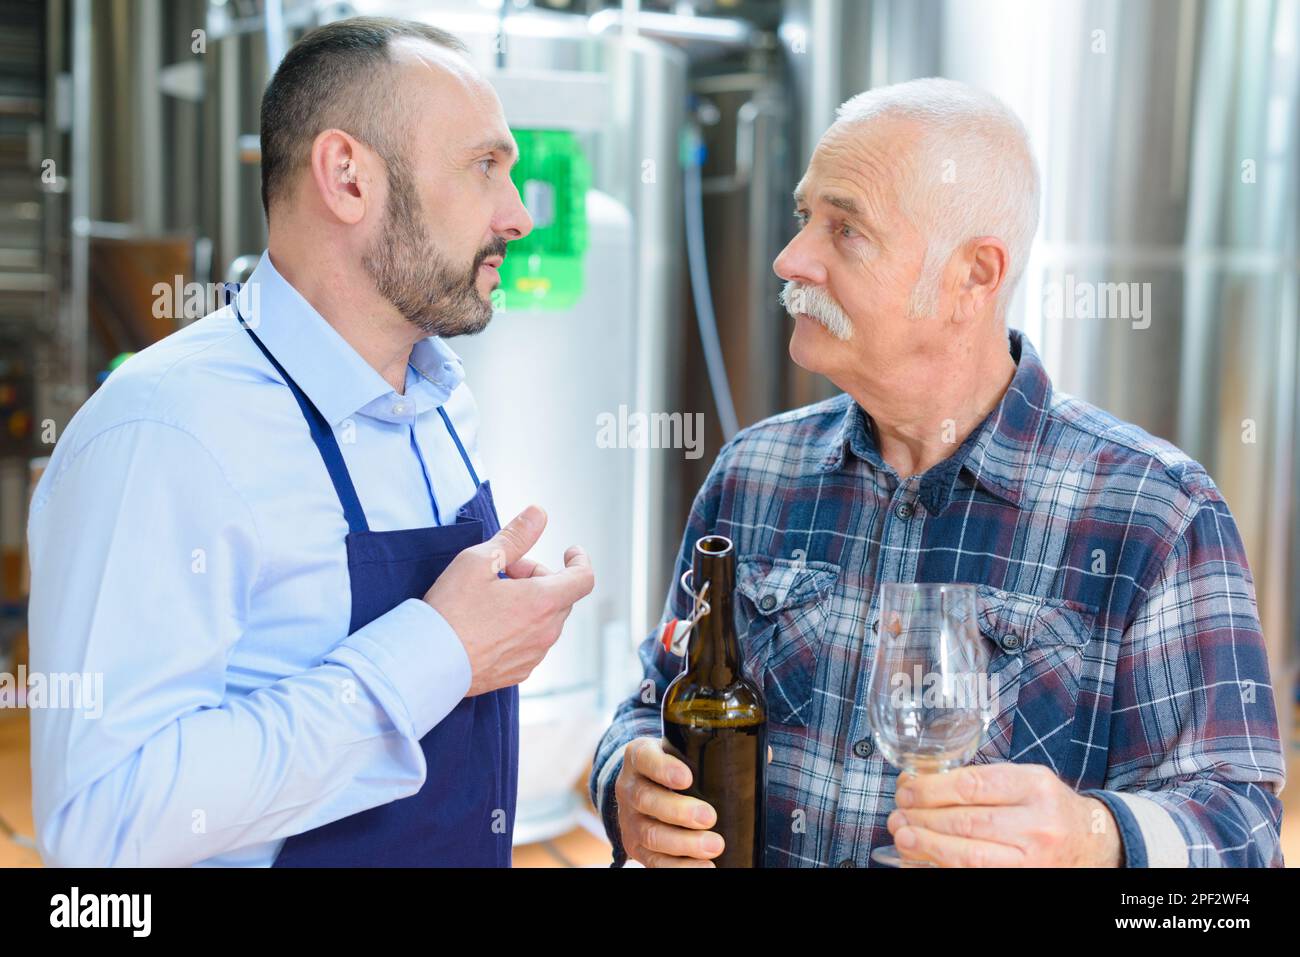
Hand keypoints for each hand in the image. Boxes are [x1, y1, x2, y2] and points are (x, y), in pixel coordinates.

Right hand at [424, 504, 594, 696]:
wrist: (427, 664)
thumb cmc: (451, 610)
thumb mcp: (479, 561)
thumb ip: (515, 536)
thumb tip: (538, 514)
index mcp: (543, 602)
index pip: (583, 578)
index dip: (579, 560)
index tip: (569, 551)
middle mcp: (545, 633)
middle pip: (560, 596)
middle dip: (539, 577)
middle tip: (505, 571)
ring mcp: (533, 656)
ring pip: (545, 620)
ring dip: (530, 603)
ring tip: (492, 598)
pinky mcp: (518, 672)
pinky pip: (530, 643)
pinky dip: (520, 627)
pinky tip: (488, 624)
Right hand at [616, 738, 772, 867]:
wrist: (642, 789)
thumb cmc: (673, 767)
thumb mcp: (683, 752)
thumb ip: (719, 752)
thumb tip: (764, 755)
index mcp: (640, 756)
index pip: (645, 758)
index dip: (663, 769)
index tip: (687, 778)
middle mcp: (629, 787)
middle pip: (647, 800)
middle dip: (679, 812)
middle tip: (710, 818)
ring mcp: (630, 819)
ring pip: (651, 834)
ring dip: (683, 844)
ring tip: (714, 847)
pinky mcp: (636, 847)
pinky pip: (653, 862)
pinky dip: (679, 867)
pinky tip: (703, 868)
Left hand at [886, 763, 1122, 866]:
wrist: (1094, 843)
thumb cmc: (1049, 807)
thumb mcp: (1026, 780)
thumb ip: (983, 780)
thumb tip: (920, 784)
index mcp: (1035, 787)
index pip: (972, 786)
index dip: (931, 789)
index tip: (907, 789)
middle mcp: (1038, 824)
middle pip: (966, 821)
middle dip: (923, 818)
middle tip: (898, 814)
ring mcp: (1033, 859)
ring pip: (969, 855)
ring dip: (928, 845)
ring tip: (903, 836)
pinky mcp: (1026, 880)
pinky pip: (977, 874)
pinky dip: (945, 867)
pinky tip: (925, 858)